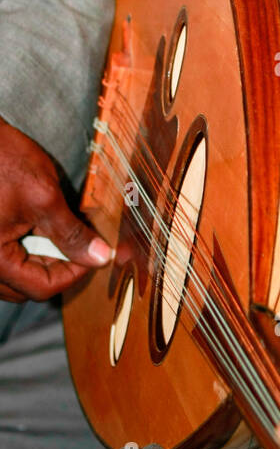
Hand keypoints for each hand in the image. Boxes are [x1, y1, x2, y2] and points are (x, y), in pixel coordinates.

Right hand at [0, 118, 111, 301]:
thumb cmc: (1, 161)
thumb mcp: (44, 197)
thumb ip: (71, 232)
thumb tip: (99, 256)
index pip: (41, 287)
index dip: (74, 273)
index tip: (96, 254)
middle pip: (26, 285)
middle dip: (58, 268)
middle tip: (83, 244)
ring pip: (15, 273)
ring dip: (42, 258)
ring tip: (63, 231)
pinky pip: (6, 255)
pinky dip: (27, 246)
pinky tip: (42, 224)